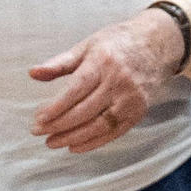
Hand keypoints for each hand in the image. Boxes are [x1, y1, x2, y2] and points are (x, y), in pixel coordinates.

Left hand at [29, 9, 187, 154]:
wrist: (157, 45)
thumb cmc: (117, 43)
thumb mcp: (87, 46)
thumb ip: (59, 63)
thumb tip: (33, 73)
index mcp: (103, 62)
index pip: (76, 90)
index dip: (56, 107)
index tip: (38, 119)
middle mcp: (119, 82)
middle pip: (86, 110)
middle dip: (59, 125)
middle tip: (38, 132)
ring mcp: (131, 99)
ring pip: (99, 125)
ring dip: (73, 137)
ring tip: (52, 142)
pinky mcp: (139, 111)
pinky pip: (114, 132)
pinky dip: (93, 142)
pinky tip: (75, 146)